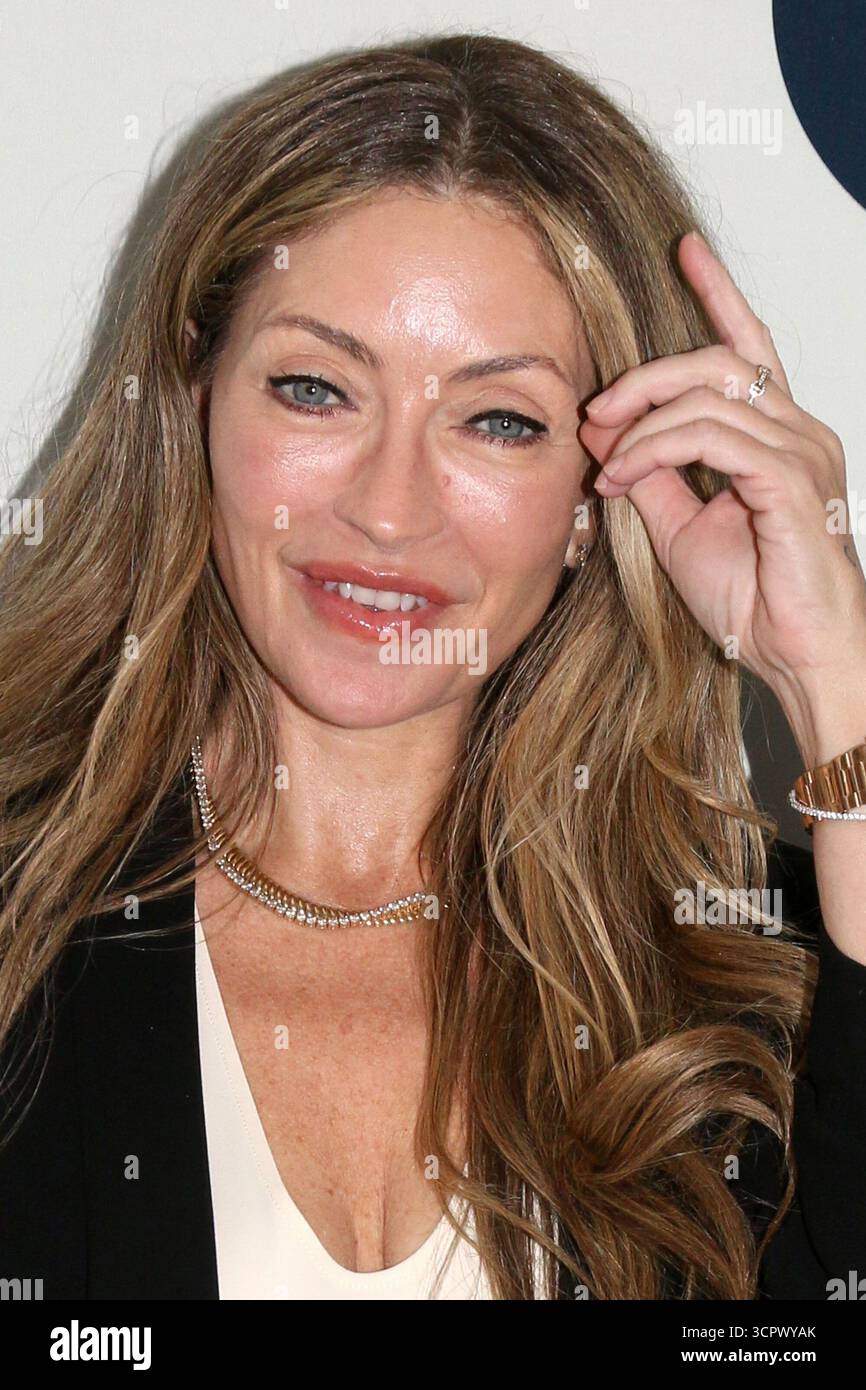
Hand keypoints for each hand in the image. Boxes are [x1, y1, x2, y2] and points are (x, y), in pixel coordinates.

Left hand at [578, 231, 865, 729]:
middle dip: (645, 376)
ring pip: (709, 394)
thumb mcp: (679, 528)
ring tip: (604, 463)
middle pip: (717, 360)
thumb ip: (651, 475)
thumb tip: (608, 437)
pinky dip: (656, 449)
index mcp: (777, 436)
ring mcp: (800, 452)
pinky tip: (624, 475)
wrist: (795, 655)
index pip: (749, 347)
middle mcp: (797, 432)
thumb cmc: (752, 600)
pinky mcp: (790, 481)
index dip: (719, 294)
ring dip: (640, 424)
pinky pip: (712, 438)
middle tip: (594, 412)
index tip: (685, 251)